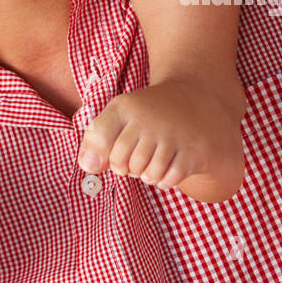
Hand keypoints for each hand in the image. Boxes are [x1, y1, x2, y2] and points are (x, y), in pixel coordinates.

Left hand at [78, 77, 245, 203]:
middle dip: (126, 168)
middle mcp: (149, 120)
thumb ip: (97, 138)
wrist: (194, 101)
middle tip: (137, 156)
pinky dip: (165, 179)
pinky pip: (168, 180)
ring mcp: (172, 136)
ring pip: (147, 175)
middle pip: (123, 164)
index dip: (103, 155)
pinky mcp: (192, 152)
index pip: (101, 140)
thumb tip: (87, 168)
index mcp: (126, 107)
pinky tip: (167, 164)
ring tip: (152, 160)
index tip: (110, 154)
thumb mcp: (119, 115)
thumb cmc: (148, 115)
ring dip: (147, 175)